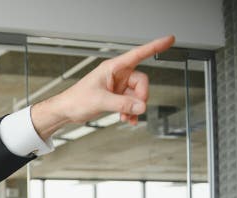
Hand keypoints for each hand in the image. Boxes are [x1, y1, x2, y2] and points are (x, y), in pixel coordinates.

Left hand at [30, 35, 175, 139]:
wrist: (66, 111)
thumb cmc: (76, 100)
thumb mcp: (100, 101)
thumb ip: (122, 104)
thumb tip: (141, 106)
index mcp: (113, 68)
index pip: (138, 54)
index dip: (155, 46)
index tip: (170, 40)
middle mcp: (117, 75)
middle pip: (141, 81)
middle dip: (140, 96)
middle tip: (135, 108)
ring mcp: (117, 86)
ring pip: (136, 95)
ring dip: (134, 107)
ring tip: (127, 117)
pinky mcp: (116, 97)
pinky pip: (131, 103)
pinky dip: (130, 111)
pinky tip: (127, 119)